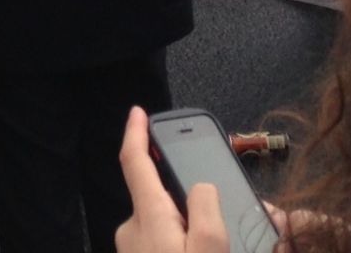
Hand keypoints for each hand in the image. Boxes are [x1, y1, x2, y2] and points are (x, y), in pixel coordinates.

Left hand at [114, 107, 229, 252]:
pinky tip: (200, 250)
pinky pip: (159, 242)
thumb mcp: (210, 249)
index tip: (137, 112)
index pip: (135, 161)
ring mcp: (131, 249)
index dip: (136, 132)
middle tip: (220, 213)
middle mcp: (132, 229)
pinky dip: (179, 241)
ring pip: (162, 222)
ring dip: (187, 225)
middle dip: (185, 196)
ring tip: (217, 241)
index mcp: (149, 216)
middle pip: (157, 195)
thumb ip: (207, 209)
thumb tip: (202, 187)